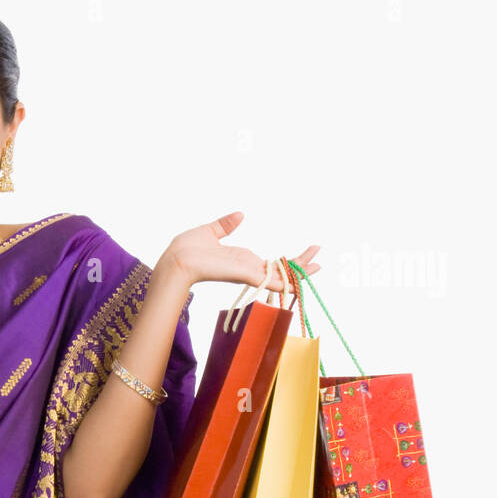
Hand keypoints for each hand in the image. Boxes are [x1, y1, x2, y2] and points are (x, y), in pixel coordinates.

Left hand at [156, 211, 319, 293]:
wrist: (176, 259)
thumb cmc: (187, 249)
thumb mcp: (211, 232)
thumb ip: (226, 225)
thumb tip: (240, 215)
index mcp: (242, 260)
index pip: (271, 263)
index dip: (289, 260)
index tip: (306, 252)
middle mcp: (247, 269)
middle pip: (281, 271)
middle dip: (301, 266)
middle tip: (320, 261)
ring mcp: (247, 273)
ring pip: (280, 277)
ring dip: (300, 272)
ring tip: (319, 265)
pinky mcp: (244, 274)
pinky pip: (269, 281)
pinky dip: (286, 282)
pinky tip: (300, 281)